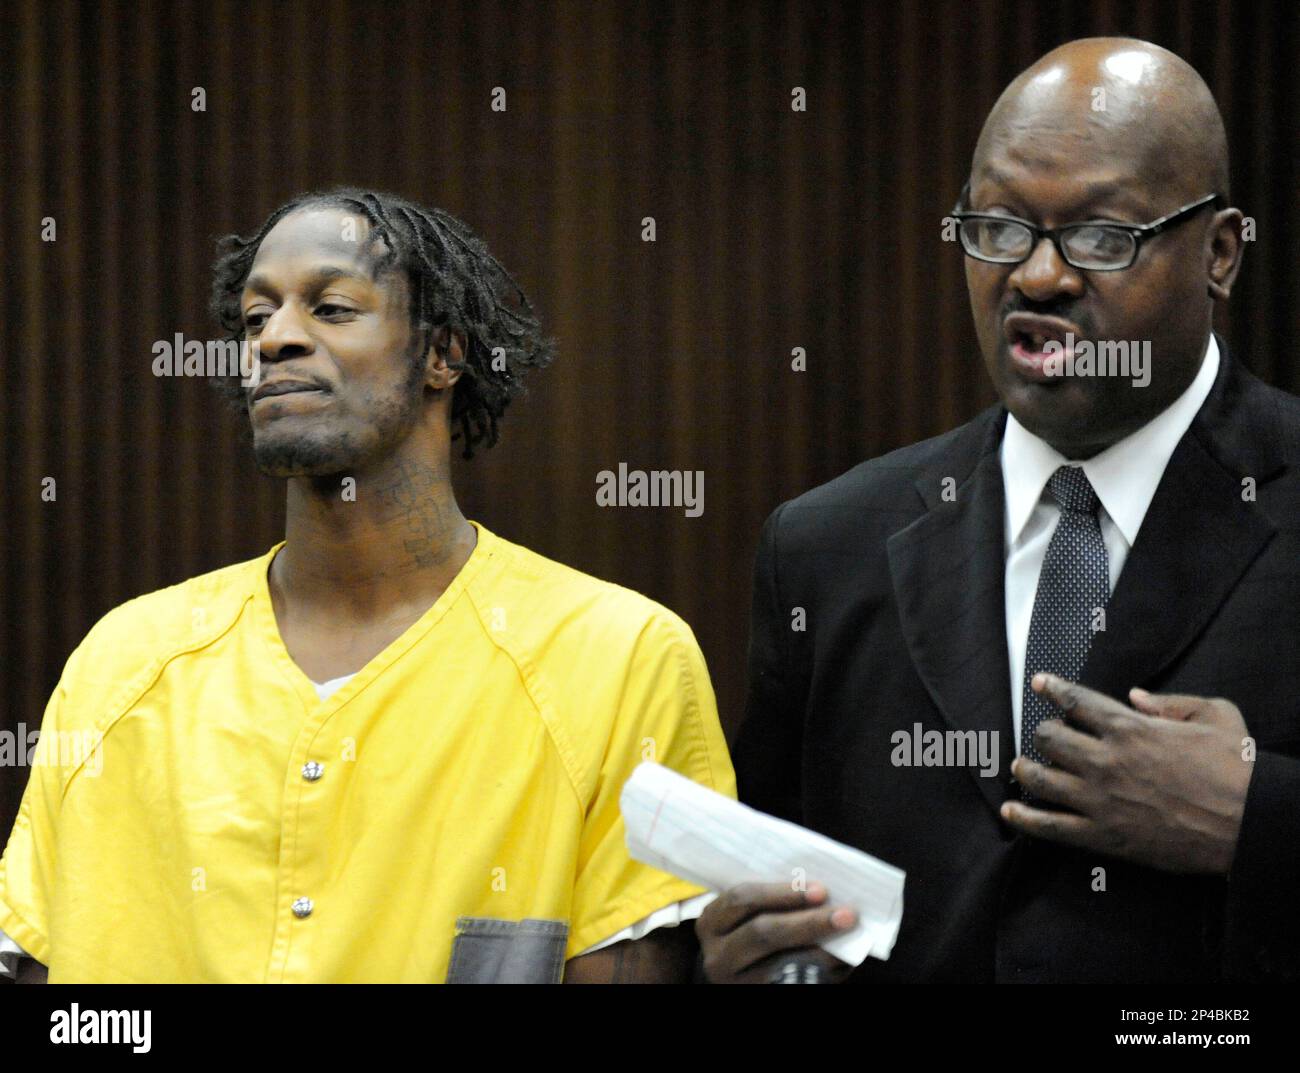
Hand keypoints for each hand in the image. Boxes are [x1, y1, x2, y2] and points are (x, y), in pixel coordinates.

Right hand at [696, 882, 855, 982]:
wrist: (741, 974)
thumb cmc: (751, 932)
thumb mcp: (746, 915)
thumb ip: (771, 901)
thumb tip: (821, 890)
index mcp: (711, 922)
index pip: (743, 899)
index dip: (783, 893)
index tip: (821, 890)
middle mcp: (717, 956)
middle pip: (763, 932)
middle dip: (808, 921)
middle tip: (845, 914)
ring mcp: (736, 983)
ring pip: (781, 964)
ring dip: (822, 949)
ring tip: (849, 935)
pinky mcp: (756, 995)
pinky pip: (791, 983)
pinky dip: (821, 970)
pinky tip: (841, 959)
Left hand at [1002, 674, 1253, 874]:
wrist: (1251, 823)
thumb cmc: (1237, 768)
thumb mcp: (1216, 715)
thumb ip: (1171, 702)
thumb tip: (1137, 696)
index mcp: (1130, 728)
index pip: (1076, 701)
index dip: (1054, 689)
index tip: (1039, 683)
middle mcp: (1106, 760)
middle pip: (1050, 739)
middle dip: (1044, 734)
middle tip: (1046, 736)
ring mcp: (1100, 799)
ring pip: (1041, 779)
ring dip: (1026, 769)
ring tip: (1021, 766)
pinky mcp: (1104, 835)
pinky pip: (1051, 827)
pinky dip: (1026, 818)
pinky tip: (1010, 810)